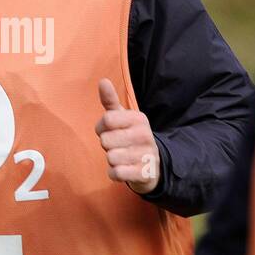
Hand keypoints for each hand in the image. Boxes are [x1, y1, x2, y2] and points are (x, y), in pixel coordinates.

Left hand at [95, 79, 159, 193]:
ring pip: (110, 157)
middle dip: (107, 145)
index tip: (110, 130)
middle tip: (118, 145)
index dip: (102, 127)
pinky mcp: (143, 173)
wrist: (152, 165)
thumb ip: (110, 101)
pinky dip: (114, 173)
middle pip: (105, 140)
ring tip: (122, 157)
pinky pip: (116, 173)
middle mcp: (144, 135)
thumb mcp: (123, 118)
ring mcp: (145, 155)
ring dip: (111, 159)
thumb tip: (103, 81)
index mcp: (139, 119)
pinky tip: (123, 168)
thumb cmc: (130, 137)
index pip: (106, 120)